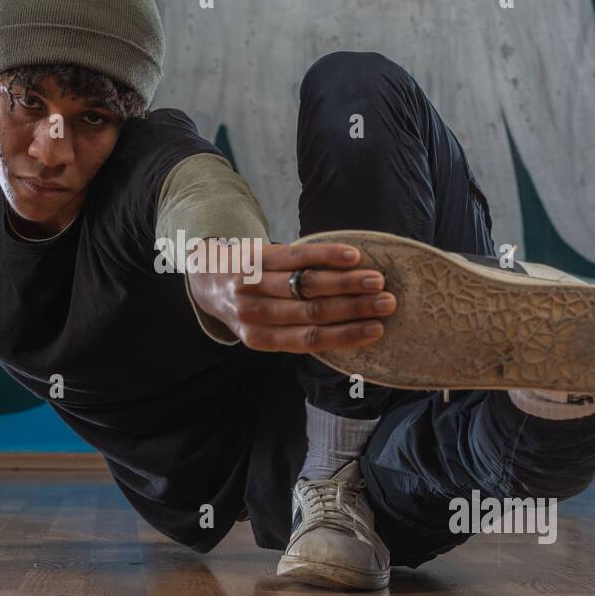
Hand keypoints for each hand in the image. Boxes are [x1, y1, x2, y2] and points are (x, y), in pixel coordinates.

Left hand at [186, 240, 395, 352]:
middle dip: (354, 308)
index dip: (345, 335)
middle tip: (387, 303)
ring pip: (307, 284)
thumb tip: (352, 332)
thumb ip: (296, 330)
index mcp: (260, 339)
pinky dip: (326, 256)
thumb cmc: (250, 305)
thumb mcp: (263, 327)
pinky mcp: (256, 256)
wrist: (206, 276)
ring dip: (346, 282)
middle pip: (313, 311)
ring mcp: (253, 283)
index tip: (378, 330)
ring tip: (377, 280)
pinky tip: (351, 256)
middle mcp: (254, 313)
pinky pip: (296, 256)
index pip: (309, 340)